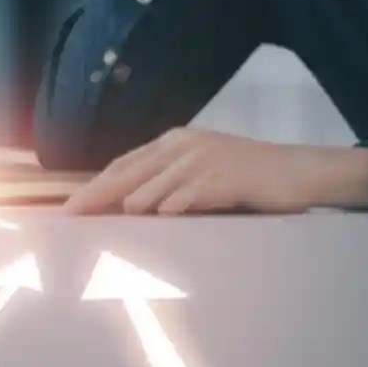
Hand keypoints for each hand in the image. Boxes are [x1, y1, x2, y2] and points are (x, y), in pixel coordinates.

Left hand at [62, 127, 367, 215]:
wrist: (296, 171)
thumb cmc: (246, 177)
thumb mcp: (201, 171)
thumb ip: (167, 181)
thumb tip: (128, 204)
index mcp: (174, 142)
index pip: (124, 165)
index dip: (95, 186)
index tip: (71, 207)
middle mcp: (183, 145)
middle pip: (129, 173)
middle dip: (97, 195)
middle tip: (71, 216)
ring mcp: (203, 159)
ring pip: (155, 183)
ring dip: (131, 204)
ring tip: (107, 224)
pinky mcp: (225, 176)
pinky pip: (190, 193)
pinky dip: (172, 205)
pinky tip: (156, 218)